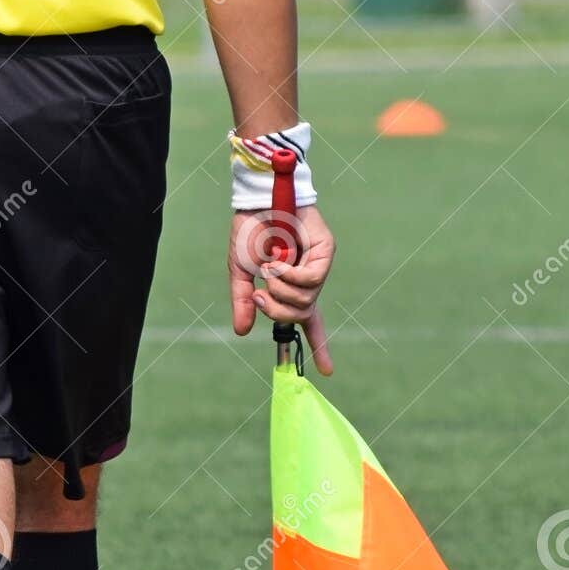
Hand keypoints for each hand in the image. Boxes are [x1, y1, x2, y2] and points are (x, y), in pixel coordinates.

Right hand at [229, 204, 335, 374]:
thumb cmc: (250, 230)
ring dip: (281, 290)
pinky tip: (278, 262)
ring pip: (306, 300)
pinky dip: (291, 276)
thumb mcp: (241, 271)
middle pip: (301, 315)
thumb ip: (243, 301)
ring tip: (269, 269)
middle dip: (277, 310)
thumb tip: (242, 331)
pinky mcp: (326, 251)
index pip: (309, 322)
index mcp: (293, 286)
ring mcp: (319, 265)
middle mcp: (309, 279)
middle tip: (260, 295)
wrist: (257, 198)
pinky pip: (312, 279)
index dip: (319, 346)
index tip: (327, 371)